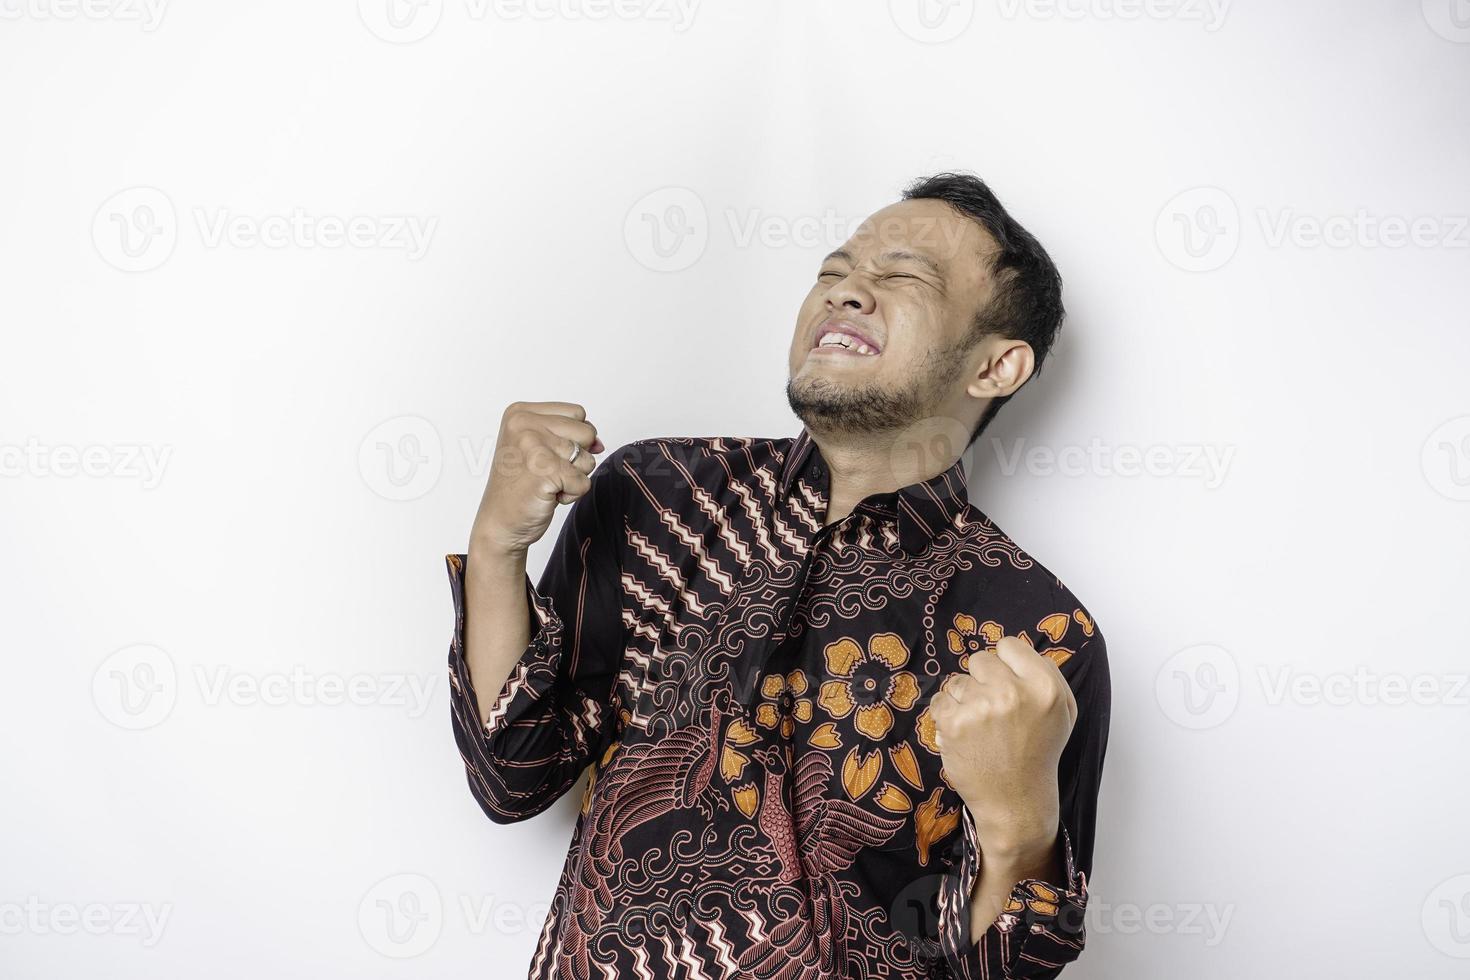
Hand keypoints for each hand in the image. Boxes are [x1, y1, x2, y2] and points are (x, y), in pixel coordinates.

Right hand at [470, 400, 604, 556]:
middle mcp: (523, 424)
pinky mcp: (544, 472)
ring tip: (545, 483)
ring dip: (573, 478)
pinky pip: (584, 482)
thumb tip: (599, 444)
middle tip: (546, 472)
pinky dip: (571, 494)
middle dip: (576, 458)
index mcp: (520, 413)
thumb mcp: (540, 448)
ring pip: (587, 458)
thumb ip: (571, 436)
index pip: (577, 413)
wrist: (499, 523)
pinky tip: (547, 495)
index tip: (547, 455)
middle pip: (586, 432)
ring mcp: (533, 447)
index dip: (574, 439)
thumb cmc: (519, 487)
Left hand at [929, 634, 1076, 851]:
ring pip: (958, 681)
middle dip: (983, 681)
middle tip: (993, 710)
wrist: (1016, 801)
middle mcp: (1014, 693)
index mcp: (1045, 686)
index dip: (1006, 665)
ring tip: (981, 728)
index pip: (1009, 645)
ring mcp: (981, 707)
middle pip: (980, 659)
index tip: (1007, 685)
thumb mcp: (1062, 711)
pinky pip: (940, 699)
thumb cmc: (1038, 753)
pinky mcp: (954, 723)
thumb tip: (1017, 651)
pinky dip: (947, 715)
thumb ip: (1047, 674)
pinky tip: (964, 734)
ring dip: (964, 700)